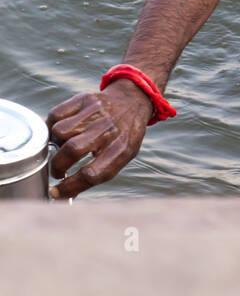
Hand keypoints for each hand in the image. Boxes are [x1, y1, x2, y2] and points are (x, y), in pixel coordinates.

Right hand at [46, 80, 152, 198]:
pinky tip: (59, 133)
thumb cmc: (123, 135)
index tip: (56, 192)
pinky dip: (51, 126)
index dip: (69, 187)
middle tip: (58, 170)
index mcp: (120, 149)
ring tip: (62, 147)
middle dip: (58, 166)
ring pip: (60, 131)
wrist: (132, 101)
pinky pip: (56, 114)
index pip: (90, 174)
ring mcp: (95, 112)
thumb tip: (65, 196)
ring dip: (55, 144)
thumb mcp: (121, 158)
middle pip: (73, 150)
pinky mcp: (84, 99)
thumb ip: (96, 175)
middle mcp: (107, 130)